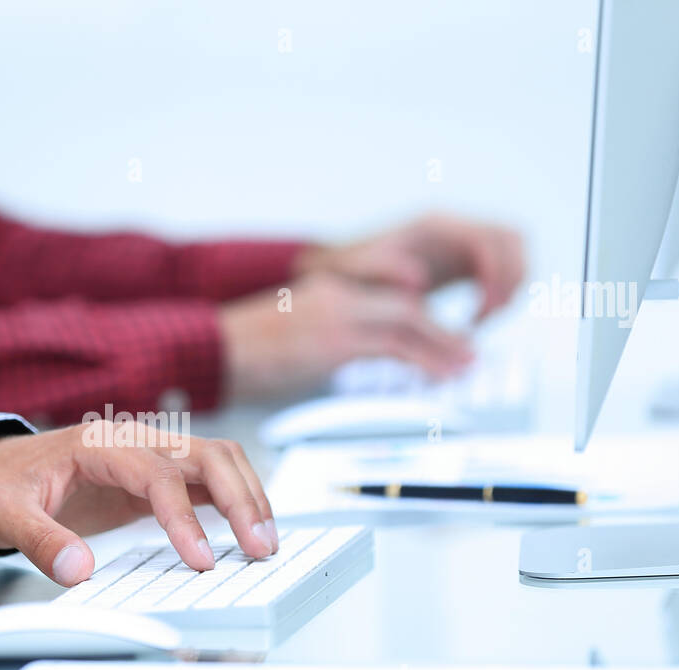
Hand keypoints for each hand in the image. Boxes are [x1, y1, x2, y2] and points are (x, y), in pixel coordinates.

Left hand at [0, 422, 278, 585]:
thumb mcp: (4, 514)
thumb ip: (40, 542)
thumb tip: (79, 571)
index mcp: (100, 444)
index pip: (159, 475)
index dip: (184, 518)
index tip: (201, 561)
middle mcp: (135, 441)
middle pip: (207, 455)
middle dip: (240, 500)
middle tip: (259, 549)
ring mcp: (150, 456)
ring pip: (219, 460)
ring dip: (248, 496)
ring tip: (266, 543)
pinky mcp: (156, 476)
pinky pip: (208, 479)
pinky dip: (236, 500)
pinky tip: (249, 531)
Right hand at [219, 273, 473, 400]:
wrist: (213, 348)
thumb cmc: (243, 350)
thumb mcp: (292, 333)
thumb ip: (326, 338)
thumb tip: (344, 360)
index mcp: (328, 285)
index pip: (390, 289)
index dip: (422, 310)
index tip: (441, 332)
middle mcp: (338, 291)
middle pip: (408, 304)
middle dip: (442, 331)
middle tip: (466, 352)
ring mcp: (337, 313)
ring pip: (410, 320)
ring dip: (443, 344)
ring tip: (464, 364)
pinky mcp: (334, 339)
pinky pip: (394, 346)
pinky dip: (425, 359)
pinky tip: (439, 374)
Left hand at [294, 213, 525, 319]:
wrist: (345, 269)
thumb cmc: (350, 270)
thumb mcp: (359, 270)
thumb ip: (385, 270)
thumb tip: (417, 280)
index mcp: (435, 225)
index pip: (489, 238)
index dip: (496, 274)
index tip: (483, 310)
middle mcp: (456, 227)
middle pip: (514, 241)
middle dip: (509, 281)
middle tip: (486, 319)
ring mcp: (464, 242)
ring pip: (515, 255)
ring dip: (509, 289)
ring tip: (478, 323)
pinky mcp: (466, 261)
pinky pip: (503, 272)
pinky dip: (500, 295)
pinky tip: (474, 321)